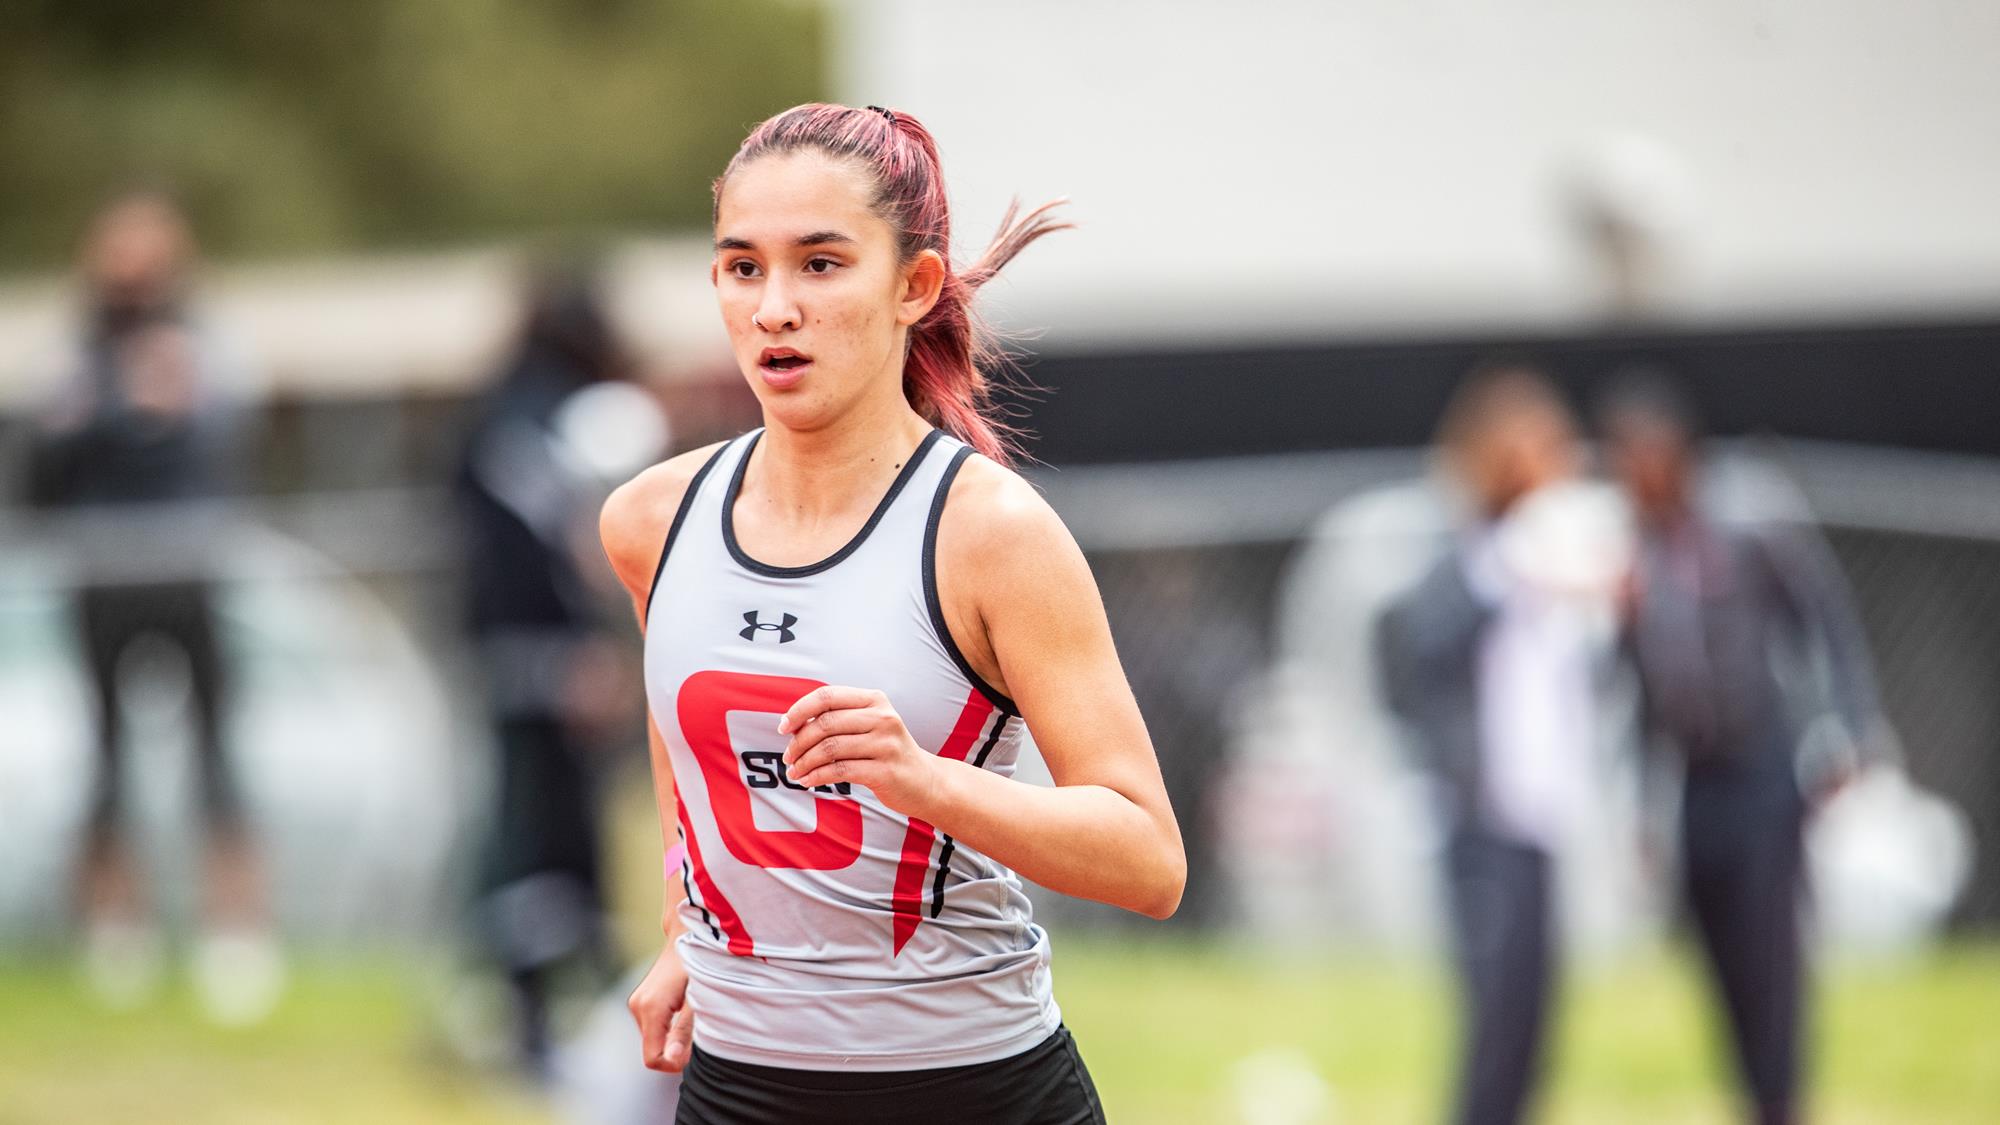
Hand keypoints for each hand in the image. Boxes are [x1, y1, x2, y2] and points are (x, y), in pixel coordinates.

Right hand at [627, 944, 693, 1072]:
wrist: (688, 934)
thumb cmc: (700, 963)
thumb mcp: (698, 999)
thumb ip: (684, 1031)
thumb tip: (673, 1060)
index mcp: (651, 1008)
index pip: (653, 1058)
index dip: (674, 1063)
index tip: (694, 1052)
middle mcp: (638, 1006)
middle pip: (653, 1050)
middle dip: (675, 1049)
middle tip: (699, 1030)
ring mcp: (637, 1003)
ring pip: (653, 1039)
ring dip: (673, 1037)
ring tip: (694, 1015)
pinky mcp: (641, 1000)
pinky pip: (653, 1027)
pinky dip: (669, 1028)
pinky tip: (685, 1010)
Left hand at [778, 686, 937, 813]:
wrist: (926, 781)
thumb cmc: (887, 752)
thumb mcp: (868, 726)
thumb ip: (836, 720)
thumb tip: (791, 725)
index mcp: (875, 700)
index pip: (827, 696)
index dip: (799, 710)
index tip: (783, 728)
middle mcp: (883, 717)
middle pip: (825, 724)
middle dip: (799, 742)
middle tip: (788, 757)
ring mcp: (886, 744)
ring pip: (830, 749)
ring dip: (804, 763)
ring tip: (794, 773)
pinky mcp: (885, 771)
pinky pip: (840, 771)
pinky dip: (817, 777)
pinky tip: (808, 782)